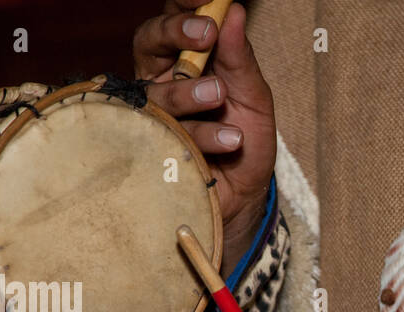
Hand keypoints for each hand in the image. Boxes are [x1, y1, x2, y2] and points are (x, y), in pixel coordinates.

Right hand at [133, 1, 276, 273]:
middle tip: (206, 33)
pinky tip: (230, 141)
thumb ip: (241, 59)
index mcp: (185, 60)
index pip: (175, 19)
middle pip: (149, 42)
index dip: (184, 4)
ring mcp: (151, 117)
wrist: (244, 201)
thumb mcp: (254, 99)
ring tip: (221, 97)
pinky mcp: (151, 152)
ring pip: (155, 92)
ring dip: (190, 93)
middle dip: (175, 33)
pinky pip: (165, 137)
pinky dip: (202, 137)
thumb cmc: (246, 142)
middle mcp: (160, 82)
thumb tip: (235, 11)